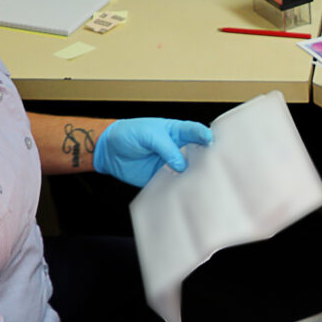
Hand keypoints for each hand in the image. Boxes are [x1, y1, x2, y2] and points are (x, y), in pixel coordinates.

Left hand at [94, 118, 212, 186]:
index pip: (194, 132)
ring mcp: (171, 164)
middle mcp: (177, 148)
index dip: (203, 135)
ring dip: (193, 175)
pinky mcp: (162, 178)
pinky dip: (179, 187)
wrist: (109, 150)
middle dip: (205, 158)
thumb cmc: (129, 133)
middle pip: (197, 153)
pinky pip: (174, 184)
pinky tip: (183, 190)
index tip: (209, 140)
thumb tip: (181, 164)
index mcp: (176, 132)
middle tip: (212, 163)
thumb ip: (166, 148)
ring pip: (188, 171)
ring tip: (200, 179)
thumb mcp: (148, 134)